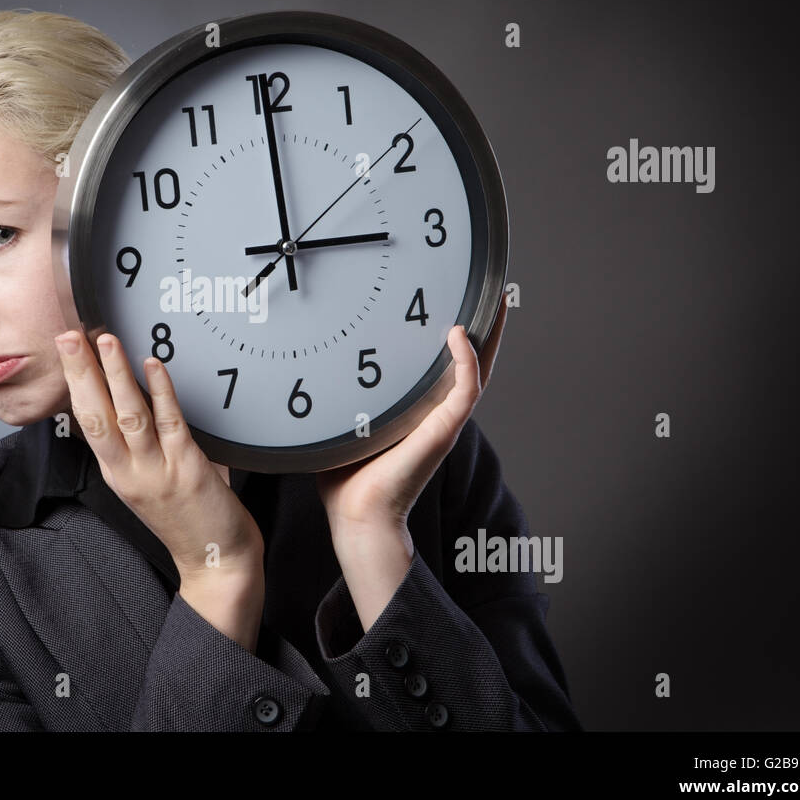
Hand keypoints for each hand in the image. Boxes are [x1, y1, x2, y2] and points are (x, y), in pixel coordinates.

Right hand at [54, 329, 265, 647]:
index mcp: (116, 473)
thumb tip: (147, 397)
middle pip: (95, 414)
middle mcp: (128, 472)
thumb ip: (146, 444)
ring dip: (115, 374)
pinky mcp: (187, 469)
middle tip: (67, 336)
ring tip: (104, 339)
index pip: (87, 420)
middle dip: (80, 372)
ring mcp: (156, 471)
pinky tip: (153, 365)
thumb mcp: (151, 482)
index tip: (69, 349)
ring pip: (128, 415)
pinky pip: (170, 423)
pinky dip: (161, 391)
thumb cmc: (188, 520)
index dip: (76, 382)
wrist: (216, 563)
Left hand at [315, 295, 508, 535]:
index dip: (453, 329)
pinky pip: (464, 392)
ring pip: (476, 369)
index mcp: (414, 407)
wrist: (356, 514)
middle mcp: (434, 410)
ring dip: (488, 334)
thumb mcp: (339, 421)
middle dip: (481, 321)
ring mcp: (442, 420)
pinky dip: (466, 363)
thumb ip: (335, 393)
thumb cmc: (344, 476)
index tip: (453, 294)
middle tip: (487, 284)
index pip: (440, 361)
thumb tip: (305, 358)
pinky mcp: (441, 432)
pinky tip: (459, 335)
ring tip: (494, 298)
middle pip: (468, 358)